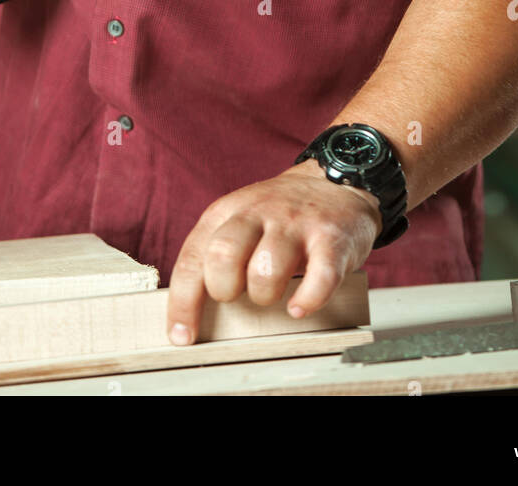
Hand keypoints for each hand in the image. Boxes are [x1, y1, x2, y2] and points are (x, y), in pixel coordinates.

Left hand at [166, 159, 381, 344]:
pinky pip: (319, 277)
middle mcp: (259, 213)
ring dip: (265, 295)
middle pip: (224, 255)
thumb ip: (217, 253)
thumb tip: (191, 313)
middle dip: (225, 289)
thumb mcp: (241, 219)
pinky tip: (300, 306)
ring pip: (267, 268)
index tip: (182, 336)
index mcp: (228, 212)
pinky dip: (308, 299)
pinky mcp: (332, 238)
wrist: (336, 181)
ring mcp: (296, 224)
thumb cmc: (282, 214)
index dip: (183, 302)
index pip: (193, 258)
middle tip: (238, 296)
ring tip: (274, 294)